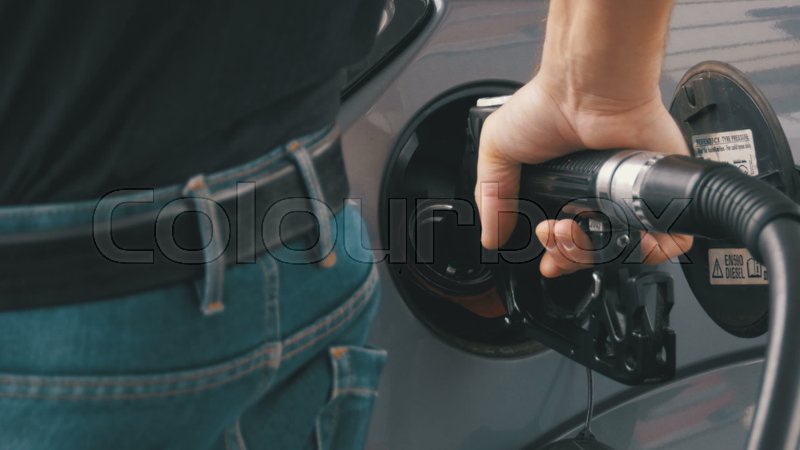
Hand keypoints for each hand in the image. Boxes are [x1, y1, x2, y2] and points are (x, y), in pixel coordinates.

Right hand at [475, 75, 692, 276]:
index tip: (547, 260)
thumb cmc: (548, 105)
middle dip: (569, 255)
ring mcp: (630, 196)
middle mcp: (599, 197)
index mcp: (566, 192)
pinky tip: (623, 237)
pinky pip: (668, 238)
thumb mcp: (498, 148)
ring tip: (572, 227)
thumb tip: (489, 235)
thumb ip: (491, 195)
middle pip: (593, 253)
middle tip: (552, 233)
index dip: (558, 256)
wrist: (586, 87)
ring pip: (624, 251)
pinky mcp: (660, 191)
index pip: (567, 241)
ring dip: (594, 251)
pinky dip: (651, 248)